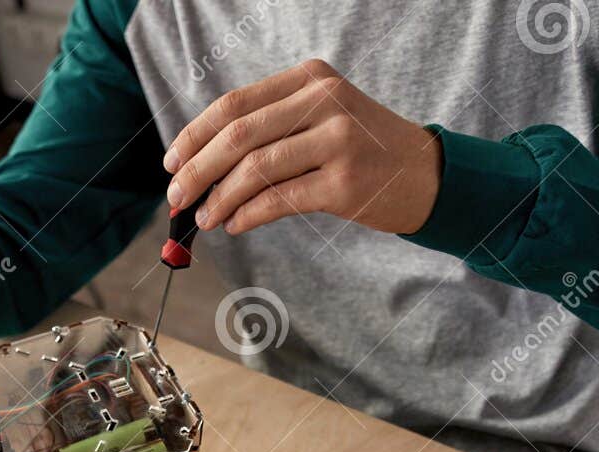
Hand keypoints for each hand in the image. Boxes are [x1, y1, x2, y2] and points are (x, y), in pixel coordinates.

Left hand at [162, 59, 441, 236]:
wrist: (426, 173)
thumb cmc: (362, 149)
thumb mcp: (322, 117)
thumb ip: (271, 127)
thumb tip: (202, 162)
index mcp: (310, 79)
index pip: (234, 104)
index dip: (194, 135)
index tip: (171, 162)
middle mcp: (324, 102)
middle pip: (238, 135)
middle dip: (197, 170)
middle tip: (177, 197)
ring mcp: (338, 142)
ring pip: (256, 169)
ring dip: (219, 198)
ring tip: (205, 219)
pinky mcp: (346, 183)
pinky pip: (280, 200)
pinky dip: (248, 215)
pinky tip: (234, 224)